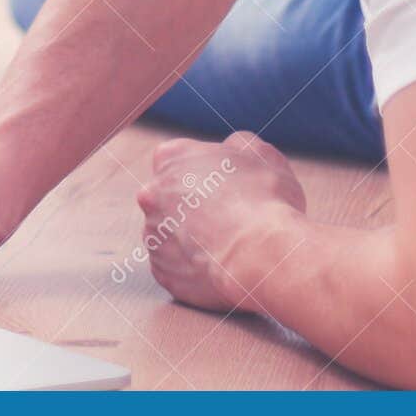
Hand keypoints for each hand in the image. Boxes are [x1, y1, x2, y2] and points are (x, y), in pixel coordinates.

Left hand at [137, 131, 305, 312]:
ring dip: (192, 238)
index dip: (207, 174)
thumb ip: (237, 145)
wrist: (260, 253)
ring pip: (171, 234)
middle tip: (229, 219)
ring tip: (228, 247)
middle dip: (195, 206)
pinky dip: (194, 269)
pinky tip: (219, 267)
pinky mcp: (162, 270)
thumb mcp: (260, 153)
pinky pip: (176, 268)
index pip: (180, 160)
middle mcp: (150, 194)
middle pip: (171, 198)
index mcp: (169, 158)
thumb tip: (232, 149)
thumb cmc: (264, 199)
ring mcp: (153, 234)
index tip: (227, 188)